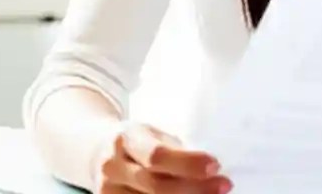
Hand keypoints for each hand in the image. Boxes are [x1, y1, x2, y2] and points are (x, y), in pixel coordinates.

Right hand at [93, 121, 232, 193]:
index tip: (215, 165)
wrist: (97, 151)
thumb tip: (212, 168)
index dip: (187, 163)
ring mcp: (107, 190)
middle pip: (156, 185)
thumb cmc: (137, 142)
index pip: (157, 155)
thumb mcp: (153, 134)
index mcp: (126, 138)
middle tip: (224, 185)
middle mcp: (112, 166)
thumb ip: (176, 150)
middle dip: (195, 187)